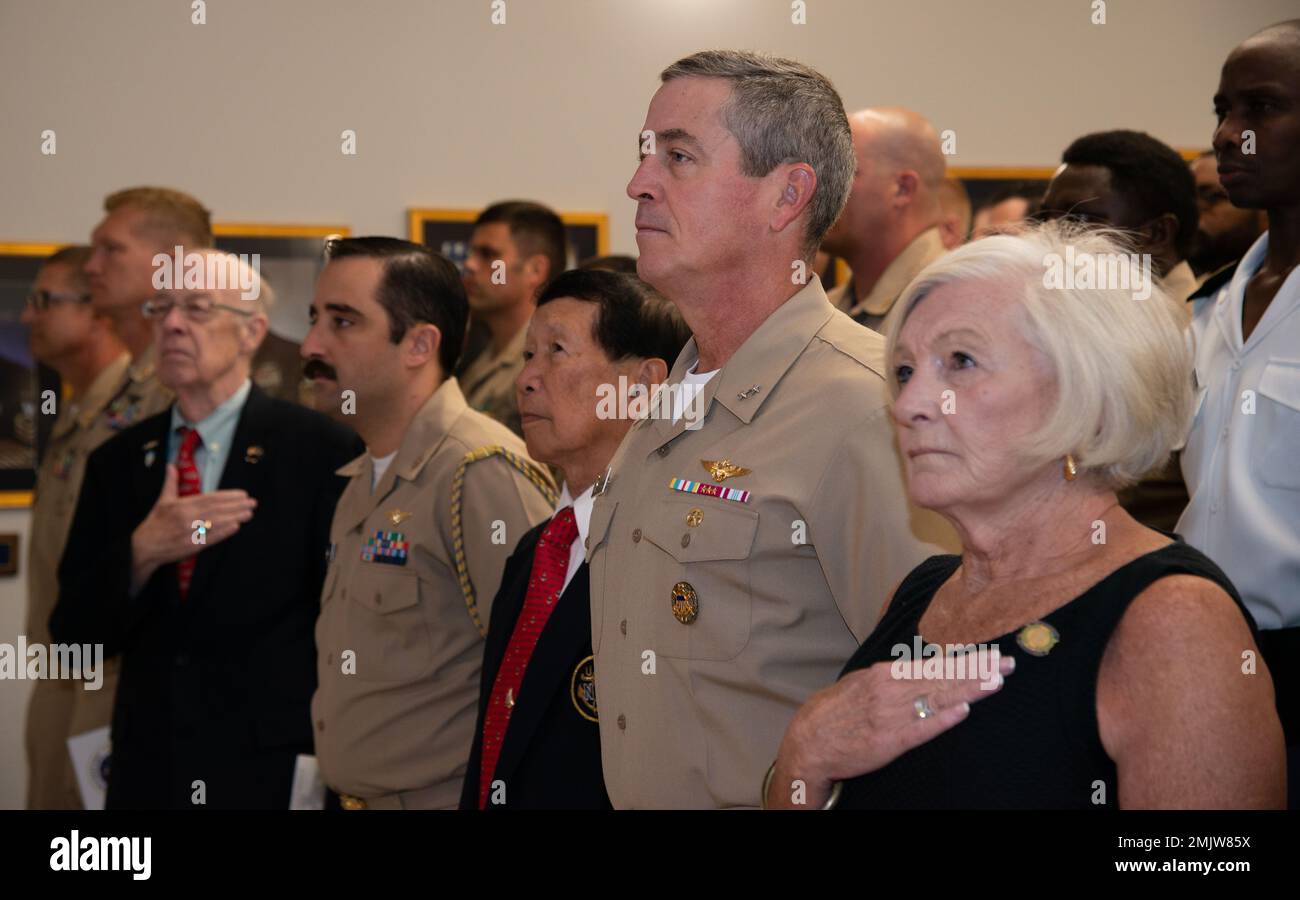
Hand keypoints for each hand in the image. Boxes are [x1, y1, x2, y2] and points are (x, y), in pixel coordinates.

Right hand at [130, 464, 256, 588]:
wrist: (144, 547)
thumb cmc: (155, 523)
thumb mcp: (162, 501)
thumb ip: (170, 483)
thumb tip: (170, 466)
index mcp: (181, 505)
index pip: (210, 498)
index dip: (228, 496)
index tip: (242, 494)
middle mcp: (187, 517)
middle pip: (217, 510)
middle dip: (237, 506)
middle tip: (252, 502)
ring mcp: (190, 532)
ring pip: (216, 523)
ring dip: (235, 517)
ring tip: (249, 513)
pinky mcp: (191, 546)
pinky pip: (210, 538)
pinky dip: (223, 532)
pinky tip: (236, 527)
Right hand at [766, 650, 1015, 807]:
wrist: (810, 740)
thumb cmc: (837, 712)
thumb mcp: (863, 684)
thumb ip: (893, 679)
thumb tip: (921, 672)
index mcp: (885, 674)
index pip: (935, 665)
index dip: (967, 661)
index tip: (993, 656)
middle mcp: (891, 689)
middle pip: (942, 678)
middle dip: (978, 670)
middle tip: (1008, 663)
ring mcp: (891, 715)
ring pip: (937, 698)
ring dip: (969, 689)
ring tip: (995, 681)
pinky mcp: (890, 741)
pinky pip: (921, 728)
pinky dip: (942, 718)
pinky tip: (962, 711)